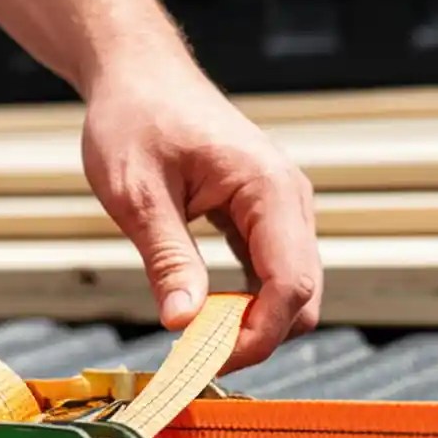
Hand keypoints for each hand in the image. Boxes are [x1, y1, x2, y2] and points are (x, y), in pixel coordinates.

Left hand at [80, 64, 321, 372]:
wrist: (139, 76)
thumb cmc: (135, 119)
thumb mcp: (137, 194)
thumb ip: (167, 258)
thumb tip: (183, 323)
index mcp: (268, 188)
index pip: (291, 284)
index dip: (258, 335)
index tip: (209, 361)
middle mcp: (290, 200)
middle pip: (302, 297)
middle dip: (257, 335)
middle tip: (195, 355)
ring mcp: (283, 209)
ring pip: (292, 291)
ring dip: (251, 322)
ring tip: (194, 333)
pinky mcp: (266, 218)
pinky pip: (272, 275)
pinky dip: (245, 303)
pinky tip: (204, 311)